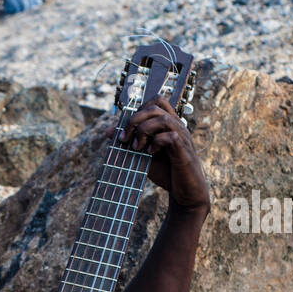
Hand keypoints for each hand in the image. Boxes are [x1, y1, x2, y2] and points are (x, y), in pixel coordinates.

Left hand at [119, 96, 209, 212]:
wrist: (184, 191)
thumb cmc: (165, 171)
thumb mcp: (142, 155)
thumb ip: (129, 142)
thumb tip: (108, 132)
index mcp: (168, 123)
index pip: (156, 100)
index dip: (138, 109)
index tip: (126, 129)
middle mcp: (176, 126)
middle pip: (155, 106)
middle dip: (134, 120)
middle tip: (125, 139)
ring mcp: (182, 137)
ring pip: (163, 119)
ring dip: (144, 131)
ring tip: (136, 148)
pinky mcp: (184, 151)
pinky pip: (171, 137)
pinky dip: (156, 143)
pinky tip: (149, 154)